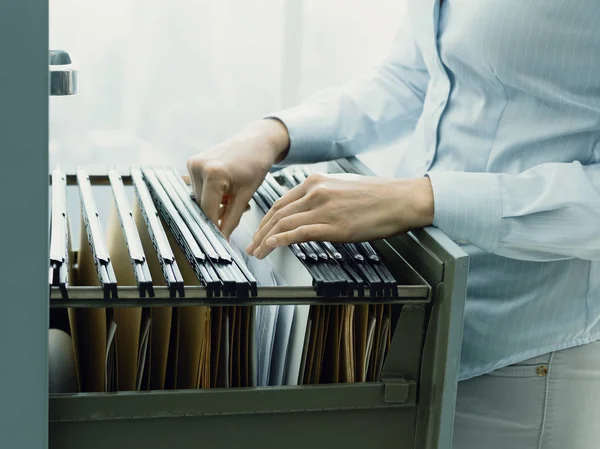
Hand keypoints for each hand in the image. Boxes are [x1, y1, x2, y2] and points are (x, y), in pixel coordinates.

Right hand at [187, 119, 289, 237]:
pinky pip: (199, 188)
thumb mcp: (247, 194)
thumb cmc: (256, 163)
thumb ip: (232, 219)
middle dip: (217, 213)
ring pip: (200, 198)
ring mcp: (193, 163)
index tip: (221, 240)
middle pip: (202, 206)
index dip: (215, 227)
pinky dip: (211, 193)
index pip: (208, 211)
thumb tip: (223, 239)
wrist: (256, 141)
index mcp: (213, 174)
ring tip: (233, 194)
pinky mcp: (192, 162)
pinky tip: (226, 187)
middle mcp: (198, 166)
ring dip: (214, 203)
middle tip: (236, 208)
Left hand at [246, 173, 434, 258]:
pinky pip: (298, 233)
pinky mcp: (333, 225)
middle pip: (277, 214)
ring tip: (257, 253)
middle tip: (252, 245)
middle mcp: (315, 192)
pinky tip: (270, 247)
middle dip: (260, 232)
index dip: (266, 220)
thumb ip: (322, 196)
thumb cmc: (377, 195)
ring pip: (283, 224)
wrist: (400, 199)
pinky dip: (280, 241)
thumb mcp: (342, 187)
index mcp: (316, 182)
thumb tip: (309, 209)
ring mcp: (323, 208)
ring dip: (265, 240)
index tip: (260, 231)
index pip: (281, 202)